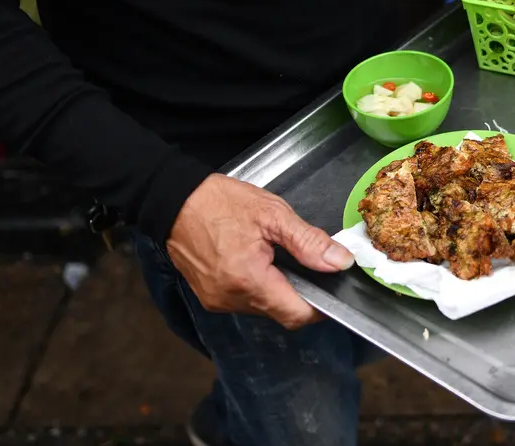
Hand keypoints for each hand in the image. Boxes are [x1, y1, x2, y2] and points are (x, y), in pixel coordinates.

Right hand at [167, 174, 354, 329]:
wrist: (174, 200)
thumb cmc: (220, 203)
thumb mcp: (273, 214)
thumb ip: (309, 242)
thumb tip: (340, 263)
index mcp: (248, 280)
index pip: (296, 315)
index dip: (320, 307)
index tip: (332, 288)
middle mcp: (231, 299)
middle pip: (280, 314)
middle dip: (300, 295)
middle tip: (309, 265)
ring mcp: (217, 301)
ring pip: (263, 309)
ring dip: (279, 291)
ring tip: (280, 259)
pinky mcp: (209, 296)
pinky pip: (245, 302)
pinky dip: (259, 288)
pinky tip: (260, 263)